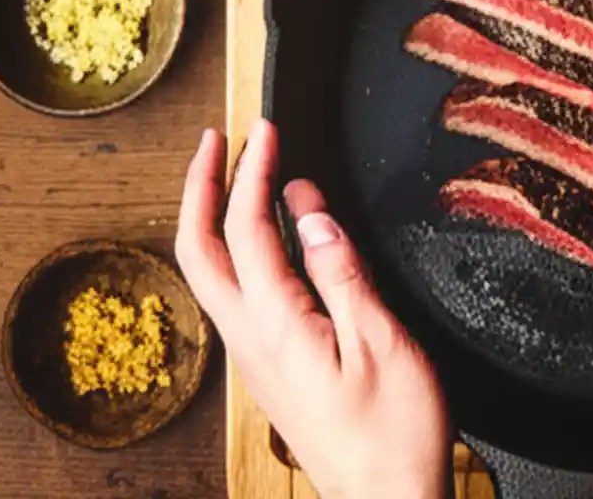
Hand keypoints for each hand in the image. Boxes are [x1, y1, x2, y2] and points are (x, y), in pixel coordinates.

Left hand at [176, 121, 449, 498]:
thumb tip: (310, 214)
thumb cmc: (393, 434)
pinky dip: (237, 251)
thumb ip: (342, 273)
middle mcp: (251, 341)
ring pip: (211, 273)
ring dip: (215, 217)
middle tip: (218, 142)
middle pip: (199, 250)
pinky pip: (236, 295)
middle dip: (203, 188)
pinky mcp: (270, 369)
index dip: (252, 173)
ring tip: (234, 178)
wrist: (386, 498)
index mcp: (277, 328)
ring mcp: (255, 358)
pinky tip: (264, 242)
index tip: (265, 131)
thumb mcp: (382, 343)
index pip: (246, 231)